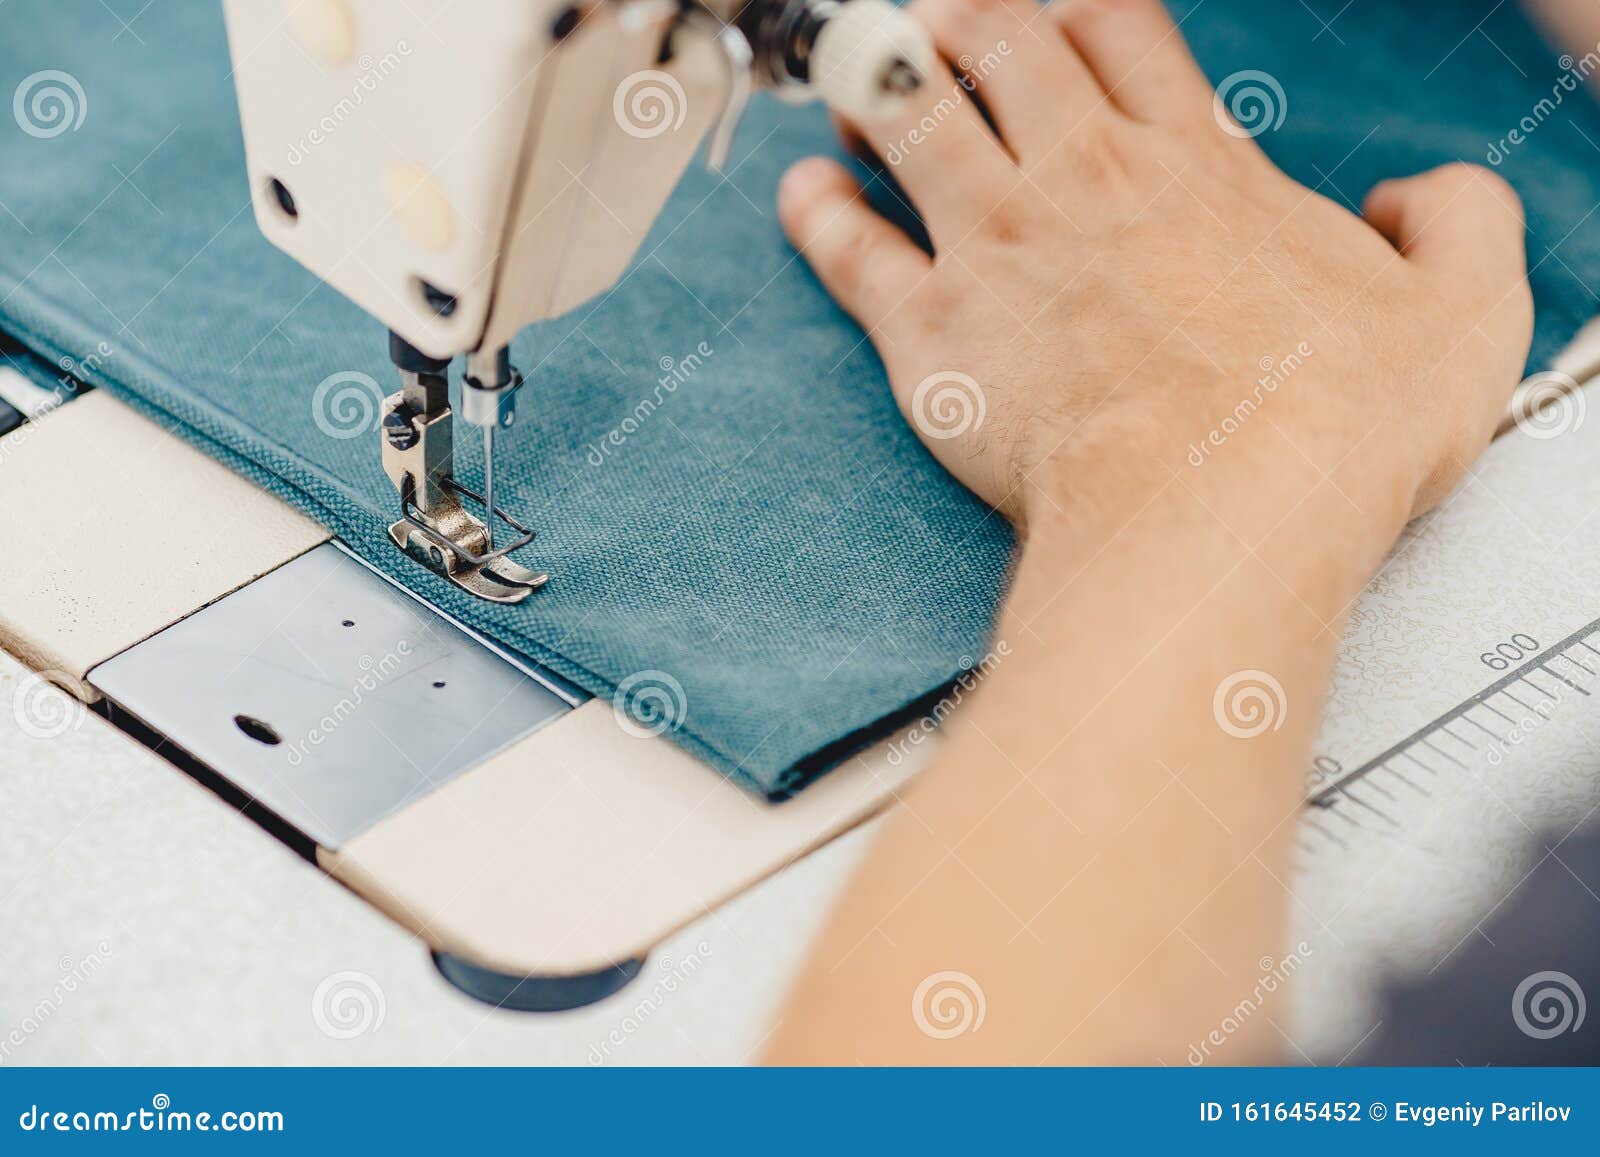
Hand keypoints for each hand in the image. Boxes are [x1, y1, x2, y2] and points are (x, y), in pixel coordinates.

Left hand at [777, 0, 1532, 532]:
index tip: (1059, 12)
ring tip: (862, 78)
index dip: (1082, 8)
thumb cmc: (1329, 432)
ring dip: (880, 86)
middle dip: (968, 20)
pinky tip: (806, 191)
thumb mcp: (1463, 312)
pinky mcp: (933, 332)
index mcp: (1197, 164)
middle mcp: (1085, 182)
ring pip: (912, 121)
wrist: (1220, 515)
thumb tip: (1422, 201)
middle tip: (947, 18)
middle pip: (1002, 49)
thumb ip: (1458, 227)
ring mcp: (998, 249)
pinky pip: (851, 250)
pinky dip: (820, 211)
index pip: (1122, 32)